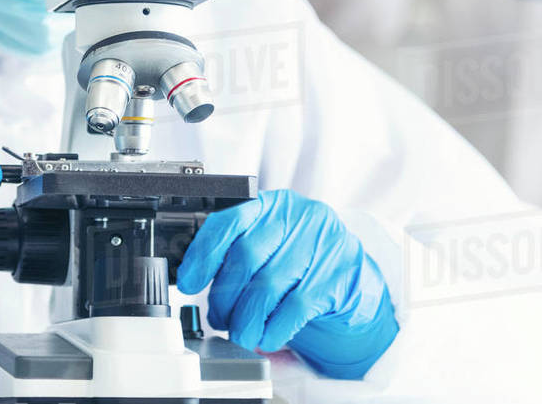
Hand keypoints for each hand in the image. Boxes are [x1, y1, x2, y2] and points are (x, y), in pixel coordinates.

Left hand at [176, 190, 398, 379]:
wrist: (353, 280)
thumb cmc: (301, 264)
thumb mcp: (270, 246)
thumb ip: (236, 253)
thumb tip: (192, 280)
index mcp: (273, 204)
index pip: (229, 220)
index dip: (203, 254)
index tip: (188, 282)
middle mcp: (299, 216)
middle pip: (246, 257)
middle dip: (224, 296)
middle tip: (218, 317)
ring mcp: (323, 243)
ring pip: (268, 286)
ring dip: (246, 319)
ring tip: (241, 333)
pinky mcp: (340, 274)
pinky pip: (296, 307)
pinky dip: (274, 328)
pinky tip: (267, 336)